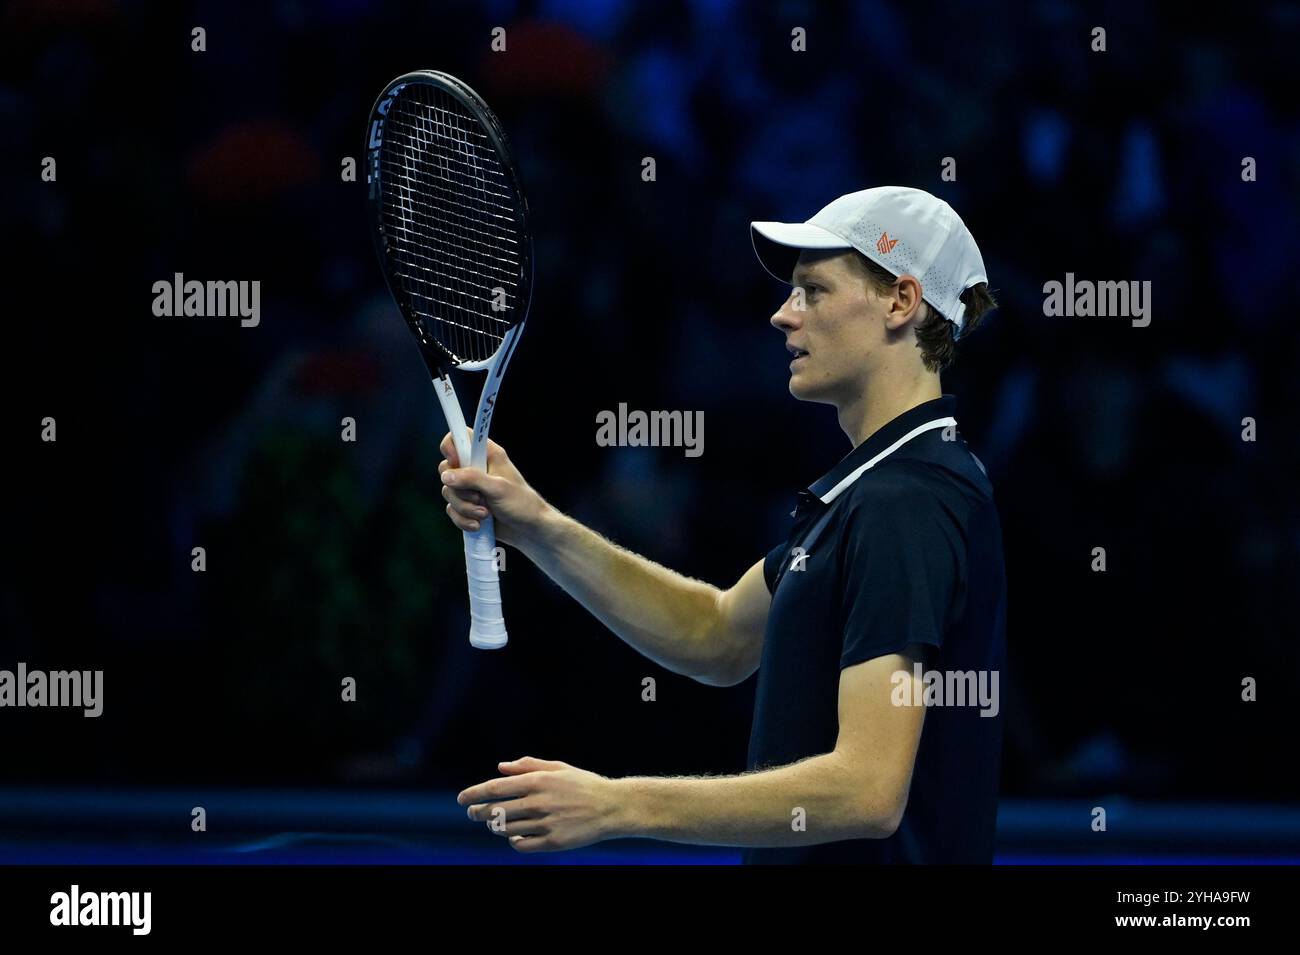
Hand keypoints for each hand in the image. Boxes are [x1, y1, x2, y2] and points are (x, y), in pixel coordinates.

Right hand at [439, 432, 548, 548]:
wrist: (527, 530)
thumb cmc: (521, 503)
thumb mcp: (498, 488)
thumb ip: (472, 479)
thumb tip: (446, 476)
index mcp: (487, 455)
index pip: (461, 437)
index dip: (451, 446)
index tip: (455, 462)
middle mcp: (476, 469)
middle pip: (447, 468)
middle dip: (459, 489)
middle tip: (480, 497)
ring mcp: (470, 488)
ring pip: (448, 492)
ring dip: (465, 507)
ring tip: (485, 514)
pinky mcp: (467, 505)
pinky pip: (452, 509)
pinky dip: (463, 519)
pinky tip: (478, 525)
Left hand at [458, 756, 623, 852]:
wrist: (612, 807)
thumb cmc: (583, 784)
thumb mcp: (558, 768)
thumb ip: (528, 766)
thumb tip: (501, 767)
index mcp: (538, 781)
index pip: (495, 788)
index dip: (474, 794)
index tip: (462, 799)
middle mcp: (538, 802)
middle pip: (495, 811)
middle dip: (478, 813)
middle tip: (474, 814)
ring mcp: (545, 824)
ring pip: (506, 829)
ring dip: (496, 827)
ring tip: (496, 823)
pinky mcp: (553, 842)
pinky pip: (522, 845)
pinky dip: (513, 841)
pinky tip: (515, 836)